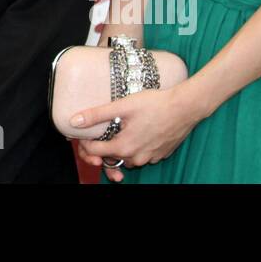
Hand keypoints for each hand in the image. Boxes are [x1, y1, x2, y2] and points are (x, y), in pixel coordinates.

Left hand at [73, 84, 203, 182]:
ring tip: (118, 130)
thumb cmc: (155, 104)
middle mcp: (136, 157)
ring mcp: (150, 157)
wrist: (185, 107)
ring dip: (120, 147)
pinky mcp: (160, 154)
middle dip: (102, 146)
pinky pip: (142, 154)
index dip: (86, 142)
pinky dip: (136, 146)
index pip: (95, 151)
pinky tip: (137, 132)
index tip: (84, 132)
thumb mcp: (122, 106)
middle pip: (111, 156)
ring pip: (127, 157)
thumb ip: (96, 115)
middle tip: (100, 131)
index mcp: (124, 147)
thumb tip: (74, 121)